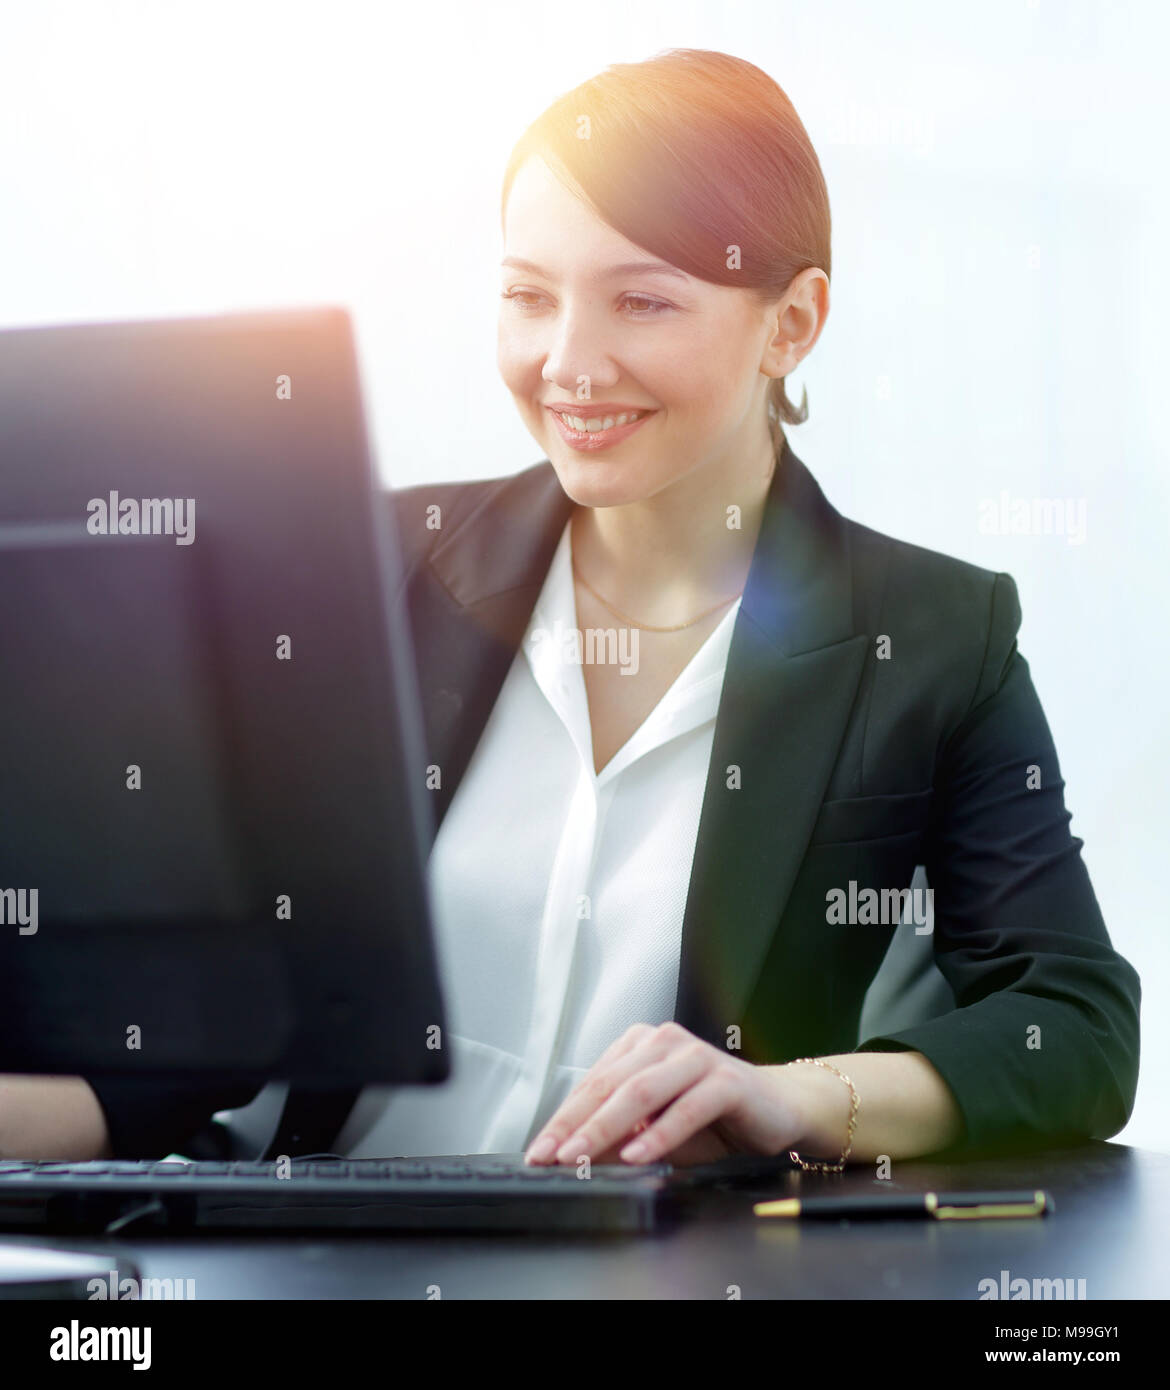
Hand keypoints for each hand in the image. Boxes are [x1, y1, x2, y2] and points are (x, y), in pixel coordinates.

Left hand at [523, 1022, 807, 1166]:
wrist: (780, 1109)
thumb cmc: (714, 1117)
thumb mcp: (656, 1129)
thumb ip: (619, 1136)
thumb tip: (574, 1156)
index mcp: (641, 1046)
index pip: (592, 1083)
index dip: (562, 1119)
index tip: (538, 1151)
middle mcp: (664, 1042)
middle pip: (609, 1085)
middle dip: (574, 1124)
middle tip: (549, 1156)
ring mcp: (695, 1057)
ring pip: (640, 1092)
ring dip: (606, 1127)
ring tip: (582, 1156)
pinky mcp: (725, 1080)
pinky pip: (685, 1108)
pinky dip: (659, 1134)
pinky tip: (638, 1155)